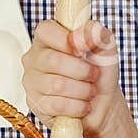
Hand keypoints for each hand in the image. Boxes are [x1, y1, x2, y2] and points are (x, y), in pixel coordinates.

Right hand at [22, 20, 126, 137]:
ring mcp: (31, 81)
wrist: (104, 102)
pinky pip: (57, 105)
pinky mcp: (36, 104)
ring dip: (83, 90)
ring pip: (57, 85)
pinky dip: (78, 107)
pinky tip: (83, 105)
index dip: (67, 41)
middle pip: (53, 61)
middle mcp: (34, 58)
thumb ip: (95, 33)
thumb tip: (76, 38)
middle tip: (94, 75)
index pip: (46, 30)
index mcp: (48, 38)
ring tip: (90, 91)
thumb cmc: (100, 71)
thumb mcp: (105, 47)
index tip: (84, 50)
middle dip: (83, 71)